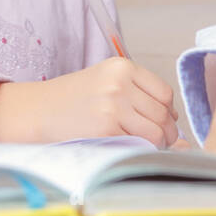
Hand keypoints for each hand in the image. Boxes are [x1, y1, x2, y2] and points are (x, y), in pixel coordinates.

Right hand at [0, 57, 179, 145]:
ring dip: (155, 143)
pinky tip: (122, 143)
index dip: (165, 111)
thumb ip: (139, 96)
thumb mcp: (105, 83)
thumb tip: (178, 127)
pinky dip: (139, 148)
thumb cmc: (72, 99)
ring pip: (157, 132)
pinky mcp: (107, 127)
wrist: (37, 110)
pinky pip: (141, 144)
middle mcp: (119, 83)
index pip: (164, 93)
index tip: (157, 120)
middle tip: (150, 137)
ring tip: (137, 142)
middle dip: (164, 131)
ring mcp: (113, 105)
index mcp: (121, 66)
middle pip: (164, 114)